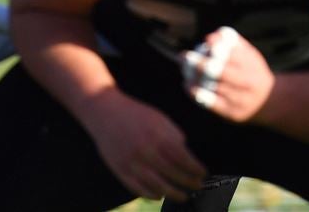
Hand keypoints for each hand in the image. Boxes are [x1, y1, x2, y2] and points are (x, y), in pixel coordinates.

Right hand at [80, 91, 206, 201]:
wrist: (105, 111)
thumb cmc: (135, 114)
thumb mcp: (159, 118)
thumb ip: (174, 136)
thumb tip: (187, 156)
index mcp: (158, 136)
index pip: (183, 159)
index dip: (196, 169)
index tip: (203, 174)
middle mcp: (145, 151)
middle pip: (173, 174)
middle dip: (189, 183)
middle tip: (198, 186)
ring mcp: (132, 163)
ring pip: (157, 186)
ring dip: (173, 194)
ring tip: (183, 196)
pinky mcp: (120, 170)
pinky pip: (138, 189)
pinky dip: (151, 195)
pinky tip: (160, 195)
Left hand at [179, 26, 273, 122]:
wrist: (268, 102)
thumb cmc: (251, 71)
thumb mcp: (249, 55)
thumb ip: (232, 43)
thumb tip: (210, 37)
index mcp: (252, 66)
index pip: (233, 54)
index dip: (218, 47)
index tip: (206, 42)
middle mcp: (248, 83)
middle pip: (221, 72)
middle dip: (200, 64)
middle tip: (184, 56)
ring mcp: (240, 99)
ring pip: (213, 87)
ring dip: (194, 78)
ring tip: (183, 69)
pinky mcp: (233, 113)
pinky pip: (211, 104)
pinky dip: (196, 94)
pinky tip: (187, 85)